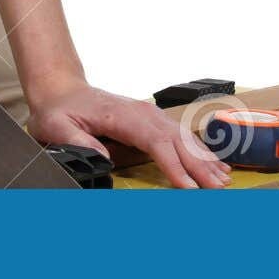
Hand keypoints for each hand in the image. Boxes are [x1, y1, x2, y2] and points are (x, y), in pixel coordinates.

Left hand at [25, 77, 231, 188]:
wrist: (62, 90)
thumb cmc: (59, 109)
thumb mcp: (55, 127)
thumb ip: (77, 142)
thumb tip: (103, 158)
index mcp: (122, 115)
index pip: (155, 141)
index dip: (174, 165)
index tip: (188, 187)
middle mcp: (141, 112)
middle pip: (177, 140)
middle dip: (199, 165)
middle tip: (217, 189)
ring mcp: (148, 114)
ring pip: (183, 137)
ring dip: (204, 159)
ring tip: (222, 180)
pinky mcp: (150, 120)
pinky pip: (179, 136)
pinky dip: (199, 150)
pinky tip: (214, 163)